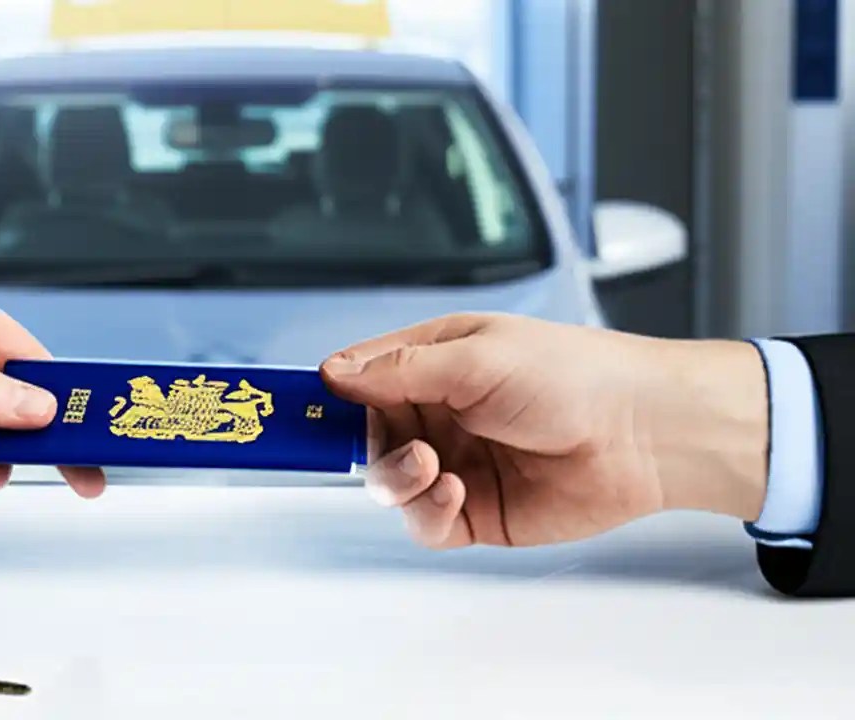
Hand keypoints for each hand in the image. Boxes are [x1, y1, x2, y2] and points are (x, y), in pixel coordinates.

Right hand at [321, 314, 768, 547]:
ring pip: (389, 483)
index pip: (359, 378)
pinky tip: (455, 492)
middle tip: (374, 444)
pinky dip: (428, 512)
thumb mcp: (477, 355)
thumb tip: (335, 372)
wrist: (644, 434)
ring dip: (399, 479)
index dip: (325, 395)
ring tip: (432, 466)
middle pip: (365, 437)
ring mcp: (455, 464)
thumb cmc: (576, 375)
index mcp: (434, 363)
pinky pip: (424, 522)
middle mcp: (439, 414)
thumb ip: (400, 369)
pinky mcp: (476, 512)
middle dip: (366, 445)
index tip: (292, 412)